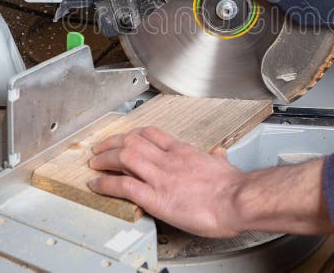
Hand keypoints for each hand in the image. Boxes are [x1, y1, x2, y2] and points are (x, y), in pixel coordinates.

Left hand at [88, 126, 245, 237]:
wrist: (238, 200)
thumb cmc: (235, 188)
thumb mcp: (225, 165)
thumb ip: (217, 159)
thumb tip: (218, 155)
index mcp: (184, 152)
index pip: (152, 134)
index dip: (133, 134)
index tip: (125, 137)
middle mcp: (169, 160)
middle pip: (132, 141)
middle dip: (112, 143)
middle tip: (100, 148)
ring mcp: (161, 177)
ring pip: (124, 158)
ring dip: (104, 160)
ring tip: (94, 164)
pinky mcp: (156, 198)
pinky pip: (124, 186)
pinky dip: (106, 184)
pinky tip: (96, 186)